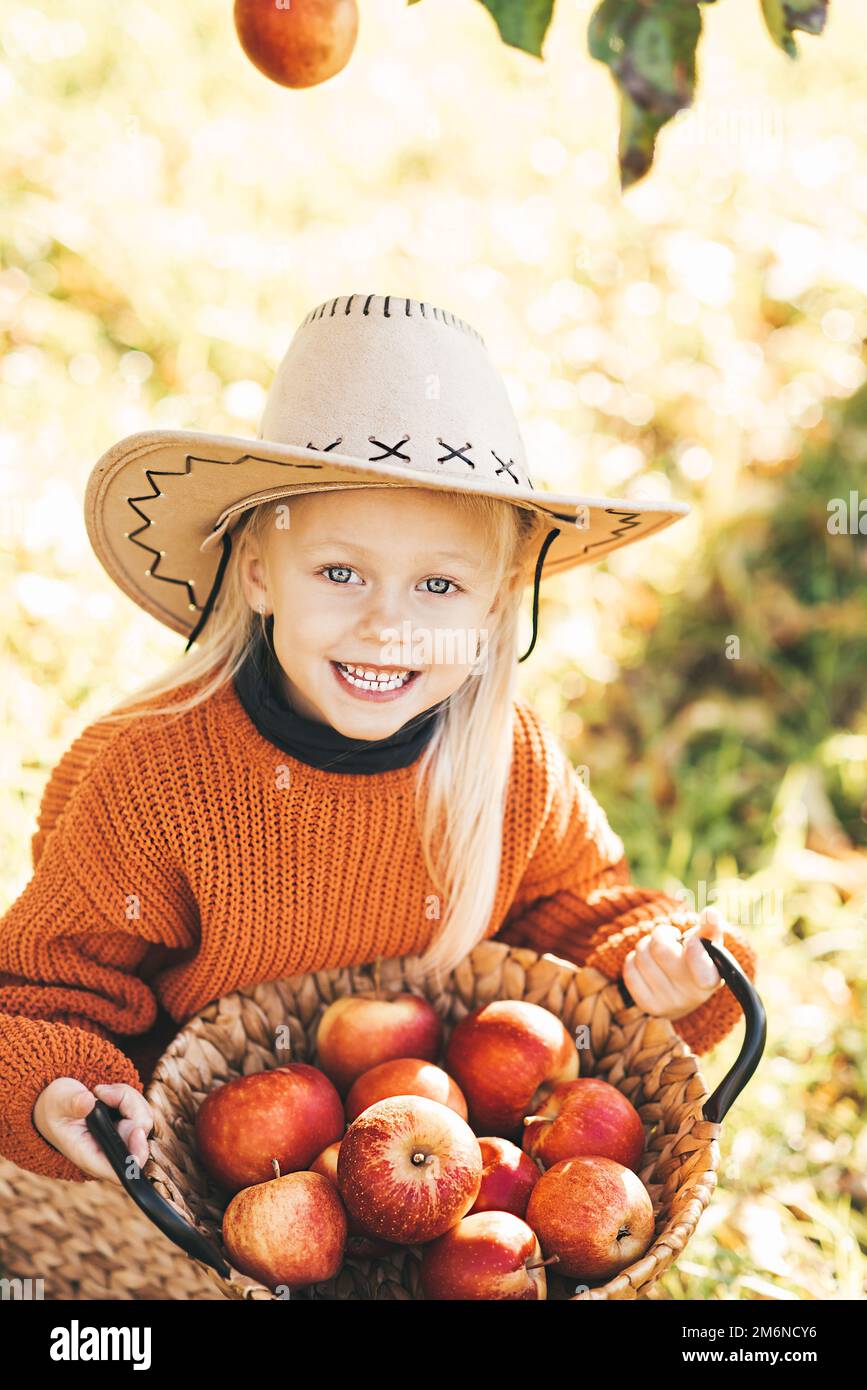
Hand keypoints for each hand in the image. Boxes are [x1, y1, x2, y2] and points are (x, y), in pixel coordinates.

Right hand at [32, 1078, 153, 1183]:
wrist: (56, 1104)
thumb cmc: (55, 1109)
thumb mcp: (58, 1103)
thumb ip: (72, 1103)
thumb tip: (87, 1101)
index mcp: (90, 1156)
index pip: (121, 1169)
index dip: (136, 1155)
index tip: (137, 1131)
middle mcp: (109, 1151)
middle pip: (140, 1138)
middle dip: (130, 1108)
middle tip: (102, 1094)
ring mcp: (121, 1139)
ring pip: (143, 1119)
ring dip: (126, 1098)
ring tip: (99, 1092)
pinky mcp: (128, 1125)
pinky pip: (141, 1109)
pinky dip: (127, 1096)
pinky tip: (107, 1093)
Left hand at [622, 907, 724, 1019]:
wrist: (685, 993)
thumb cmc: (698, 960)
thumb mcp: (709, 946)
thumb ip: (710, 928)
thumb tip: (710, 913)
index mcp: (711, 980)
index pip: (703, 973)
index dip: (695, 954)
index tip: (692, 943)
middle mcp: (691, 997)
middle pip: (660, 948)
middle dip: (661, 935)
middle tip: (670, 938)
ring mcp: (668, 1004)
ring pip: (642, 955)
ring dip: (647, 946)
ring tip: (659, 952)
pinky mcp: (647, 1005)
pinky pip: (629, 968)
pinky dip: (635, 960)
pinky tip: (649, 964)